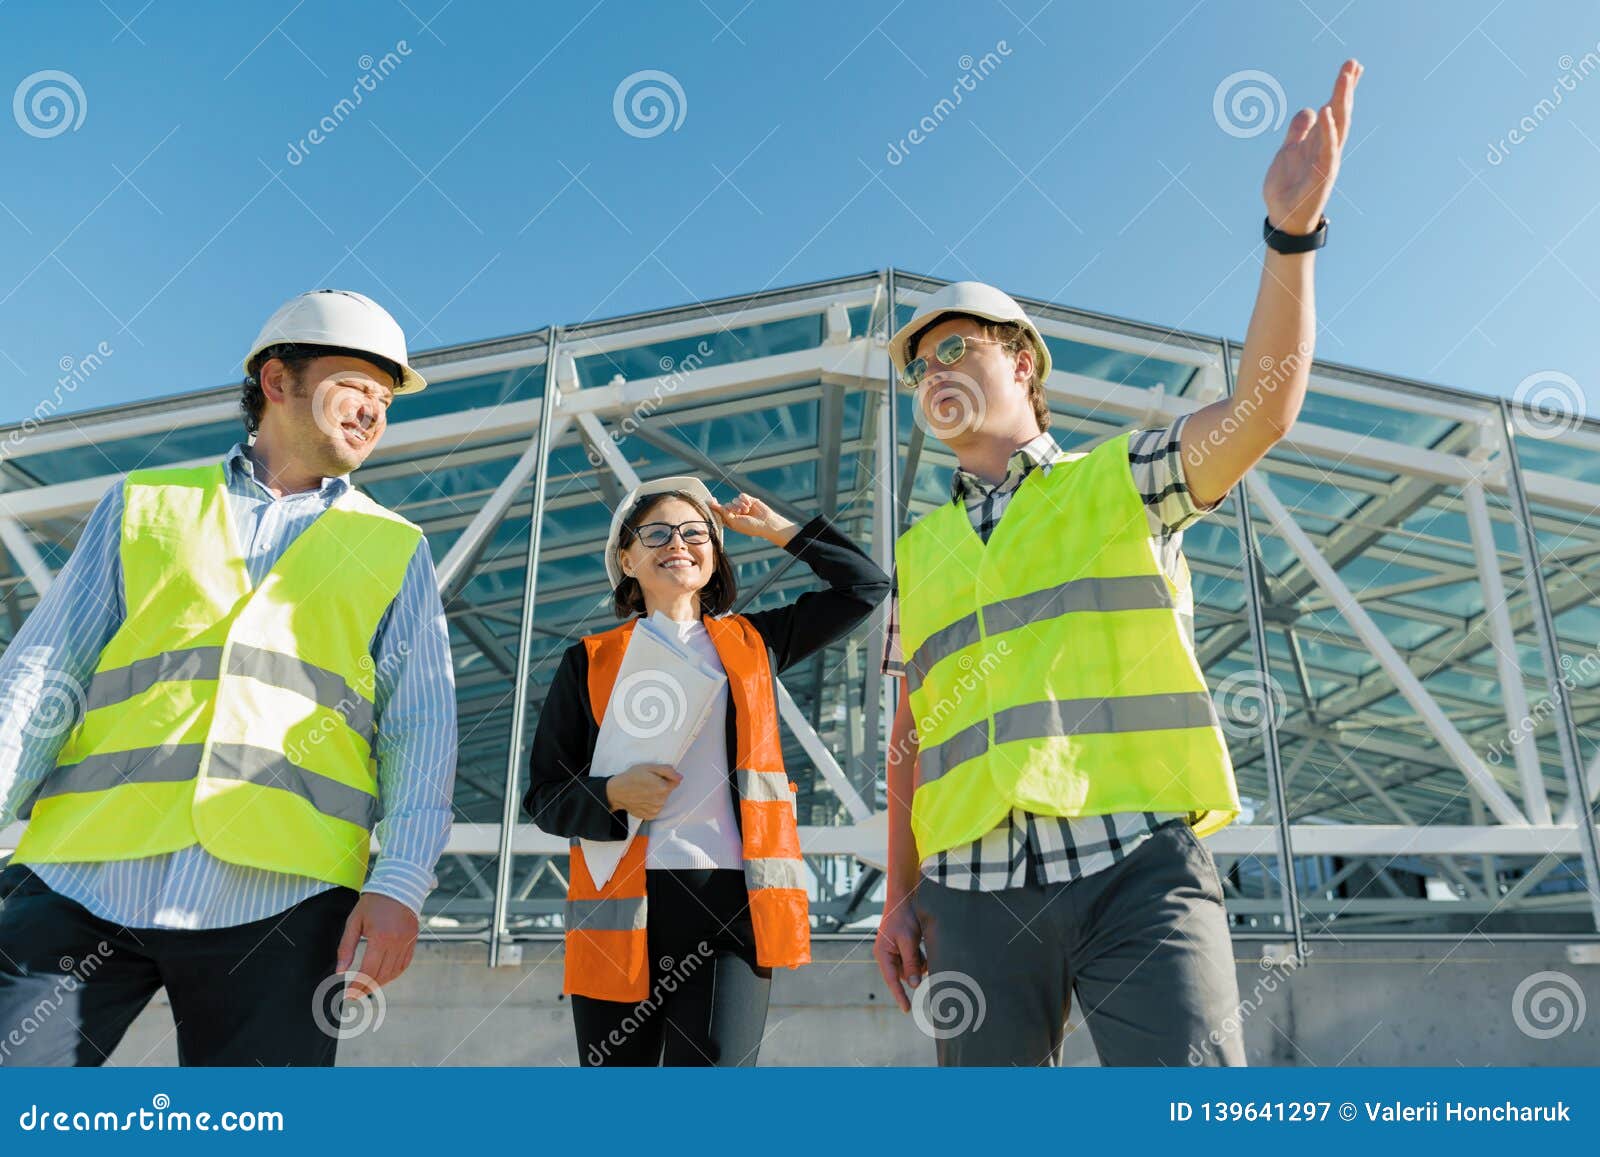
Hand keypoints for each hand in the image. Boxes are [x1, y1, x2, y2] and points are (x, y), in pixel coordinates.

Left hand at [336, 892, 419, 999]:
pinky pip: (404, 965)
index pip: (368, 971)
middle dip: (366, 988)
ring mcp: (407, 942)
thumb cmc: (373, 903)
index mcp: (380, 937)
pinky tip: (382, 976)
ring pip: (393, 973)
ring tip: (366, 986)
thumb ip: (346, 947)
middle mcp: (396, 942)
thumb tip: (340, 971)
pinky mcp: (413, 941)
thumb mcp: (354, 922)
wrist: (398, 887)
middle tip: (354, 994)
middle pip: (381, 975)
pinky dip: (393, 974)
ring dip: (379, 983)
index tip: (348, 995)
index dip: (357, 986)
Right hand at [604, 762, 680, 818]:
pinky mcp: (650, 816)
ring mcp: (656, 809)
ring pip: (662, 800)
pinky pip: (656, 808)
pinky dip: (651, 804)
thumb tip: (680, 777)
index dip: (665, 778)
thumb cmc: (631, 777)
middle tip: (647, 783)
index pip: (675, 782)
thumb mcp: (649, 767)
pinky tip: (643, 799)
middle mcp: (661, 801)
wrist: (616, 792)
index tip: (655, 777)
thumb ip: (667, 771)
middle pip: (668, 791)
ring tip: (644, 791)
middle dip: (661, 786)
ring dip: (656, 796)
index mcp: (663, 788)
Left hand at [709, 493, 795, 544]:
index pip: (720, 511)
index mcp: (730, 520)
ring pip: (734, 499)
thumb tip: (711, 504)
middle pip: (727, 504)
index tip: (712, 500)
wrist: (766, 523)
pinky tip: (749, 505)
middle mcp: (735, 513)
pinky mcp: (748, 500)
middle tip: (739, 512)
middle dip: (732, 507)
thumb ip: (722, 512)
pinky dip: (744, 499)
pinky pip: (741, 495)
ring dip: (740, 504)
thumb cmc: (750, 527)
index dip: (715, 505)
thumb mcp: (734, 522)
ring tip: (746, 510)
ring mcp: (741, 506)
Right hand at [872, 895, 926, 1012]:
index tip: (906, 1010)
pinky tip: (919, 942)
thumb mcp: (909, 940)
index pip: (891, 980)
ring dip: (918, 961)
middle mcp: (886, 955)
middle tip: (920, 951)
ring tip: (919, 943)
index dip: (899, 996)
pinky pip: (911, 959)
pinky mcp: (900, 947)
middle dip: (915, 968)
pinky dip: (918, 956)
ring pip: (909, 968)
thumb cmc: (904, 917)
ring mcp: (893, 951)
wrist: (904, 897)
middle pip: (903, 974)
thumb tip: (914, 985)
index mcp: (883, 954)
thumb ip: (912, 963)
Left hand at [1262, 59, 1361, 235]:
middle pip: (1340, 113)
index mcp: (1319, 141)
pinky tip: (1327, 110)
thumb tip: (1310, 109)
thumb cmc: (1287, 187)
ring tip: (1345, 77)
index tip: (1352, 66)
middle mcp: (1327, 148)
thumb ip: (1298, 131)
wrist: (1282, 217)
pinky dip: (1328, 130)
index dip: (1342, 89)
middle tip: (1353, 62)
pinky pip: (1327, 149)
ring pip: (1338, 126)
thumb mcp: (1288, 152)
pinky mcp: (1322, 174)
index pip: (1334, 109)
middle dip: (1346, 88)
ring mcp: (1327, 160)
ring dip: (1342, 101)